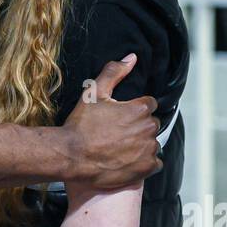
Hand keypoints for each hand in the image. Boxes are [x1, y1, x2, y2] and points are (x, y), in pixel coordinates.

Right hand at [62, 55, 161, 189]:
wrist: (71, 156)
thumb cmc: (81, 125)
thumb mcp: (94, 93)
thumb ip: (114, 72)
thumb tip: (131, 58)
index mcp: (139, 108)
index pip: (149, 104)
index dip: (134, 109)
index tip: (121, 117)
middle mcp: (148, 128)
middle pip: (151, 124)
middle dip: (139, 127)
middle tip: (118, 133)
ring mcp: (148, 149)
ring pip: (153, 144)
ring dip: (142, 145)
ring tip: (120, 149)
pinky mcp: (146, 168)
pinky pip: (155, 163)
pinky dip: (145, 163)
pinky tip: (127, 161)